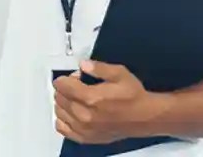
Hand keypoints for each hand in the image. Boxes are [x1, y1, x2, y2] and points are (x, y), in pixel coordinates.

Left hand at [53, 61, 169, 144]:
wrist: (144, 117)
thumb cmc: (133, 96)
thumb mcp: (119, 73)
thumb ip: (99, 68)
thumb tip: (83, 65)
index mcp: (91, 98)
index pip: (63, 86)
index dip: (66, 78)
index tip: (74, 76)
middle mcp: (85, 115)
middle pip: (59, 98)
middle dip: (65, 88)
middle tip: (76, 85)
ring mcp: (84, 128)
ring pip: (59, 112)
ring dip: (63, 103)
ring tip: (75, 98)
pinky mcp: (86, 138)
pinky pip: (62, 128)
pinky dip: (62, 119)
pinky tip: (71, 113)